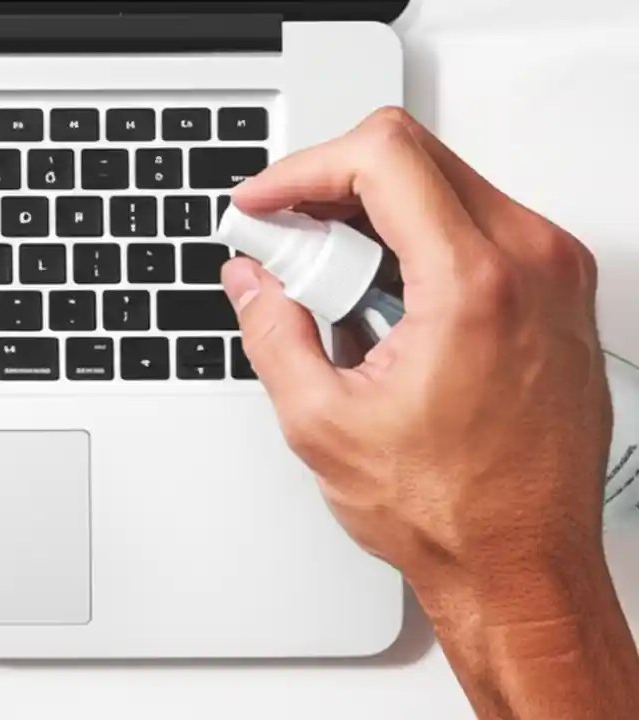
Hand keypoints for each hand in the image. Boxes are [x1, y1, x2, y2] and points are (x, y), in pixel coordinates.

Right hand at [222, 108, 638, 717]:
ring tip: (331, 287)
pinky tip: (380, 301)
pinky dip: (416, 239)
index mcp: (475, 285)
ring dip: (372, 214)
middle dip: (331, 186)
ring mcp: (555, 273)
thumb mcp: (324, 423)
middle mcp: (532, 262)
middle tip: (286, 245)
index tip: (265, 203)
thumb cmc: (454, 511)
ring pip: (445, 184)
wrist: (523, 564)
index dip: (303, 168)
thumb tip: (251, 281)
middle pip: (412, 156)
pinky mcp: (559, 291)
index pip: (382, 157)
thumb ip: (273, 330)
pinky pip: (477, 222)